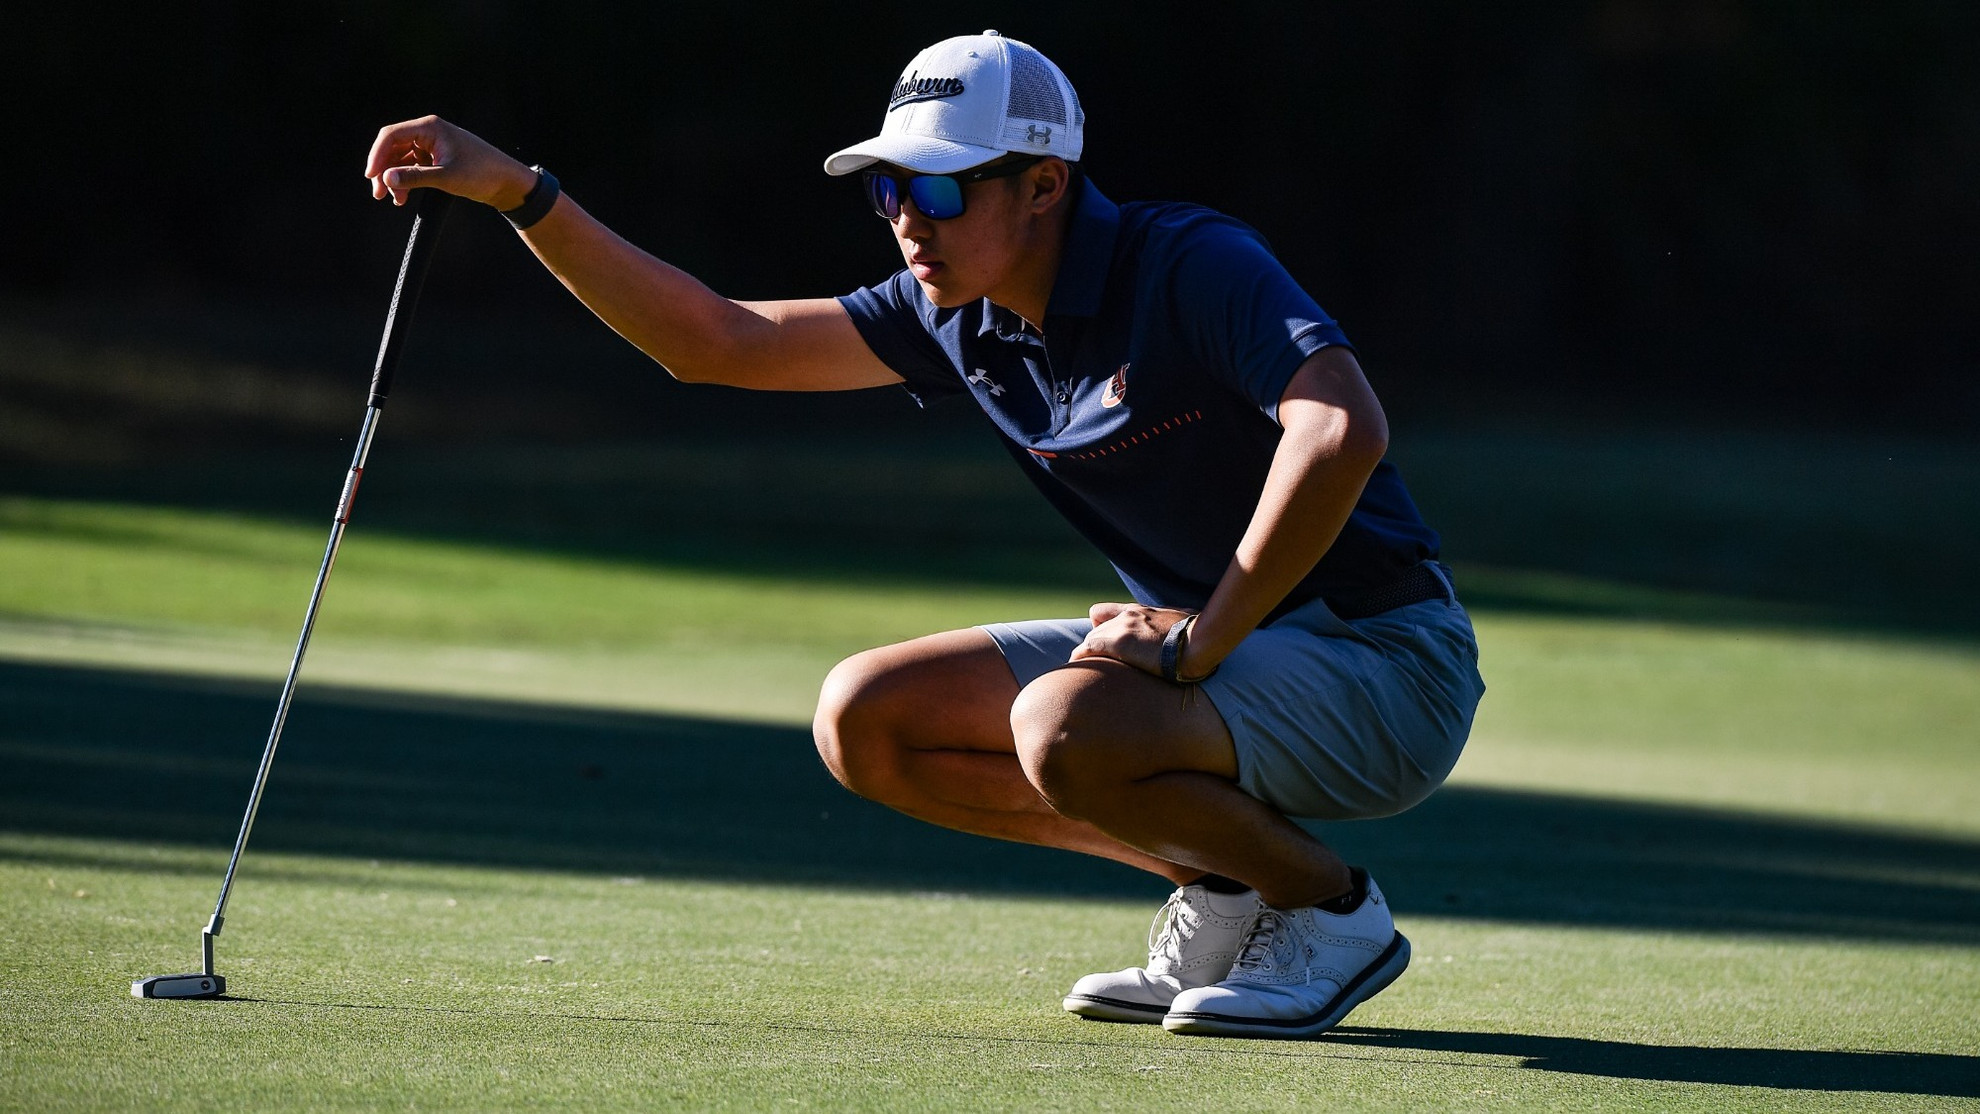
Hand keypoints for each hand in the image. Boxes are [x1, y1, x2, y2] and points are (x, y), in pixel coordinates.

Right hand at [364, 115, 537, 209]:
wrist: (507, 182)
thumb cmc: (481, 173)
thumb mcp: (446, 177)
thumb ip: (414, 177)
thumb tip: (386, 179)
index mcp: (430, 127)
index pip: (392, 135)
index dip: (377, 155)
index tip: (371, 177)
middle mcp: (429, 132)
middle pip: (393, 147)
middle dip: (384, 170)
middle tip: (378, 194)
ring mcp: (432, 145)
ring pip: (401, 159)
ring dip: (394, 178)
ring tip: (395, 201)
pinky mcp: (436, 158)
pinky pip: (412, 167)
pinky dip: (406, 181)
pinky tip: (403, 197)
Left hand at [1068, 602, 1193, 677]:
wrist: (1200, 642)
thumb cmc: (1200, 637)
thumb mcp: (1186, 623)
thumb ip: (1177, 627)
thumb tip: (1193, 636)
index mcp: (1142, 611)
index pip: (1106, 612)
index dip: (1102, 627)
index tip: (1105, 643)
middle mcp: (1128, 615)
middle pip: (1097, 629)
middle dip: (1096, 647)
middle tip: (1098, 667)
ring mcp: (1122, 627)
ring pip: (1091, 639)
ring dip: (1089, 655)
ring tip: (1087, 674)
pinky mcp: (1118, 642)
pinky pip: (1086, 649)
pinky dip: (1079, 658)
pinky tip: (1076, 670)